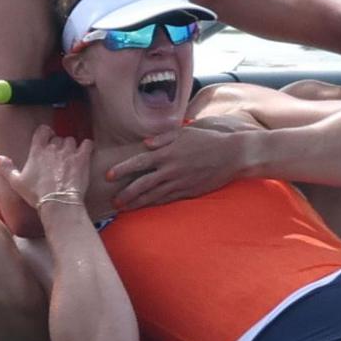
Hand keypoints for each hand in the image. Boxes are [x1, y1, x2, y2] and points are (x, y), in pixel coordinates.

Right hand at [0, 129, 97, 220]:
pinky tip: (84, 154)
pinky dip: (86, 147)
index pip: (42, 130)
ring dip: (71, 147)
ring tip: (70, 158)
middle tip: (57, 157)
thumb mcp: (16, 182)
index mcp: (37, 150)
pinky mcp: (82, 159)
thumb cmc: (36, 194)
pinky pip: (87, 144)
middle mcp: (53, 148)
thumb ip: (6, 168)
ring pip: (71, 140)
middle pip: (57, 137)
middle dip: (58, 145)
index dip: (45, 133)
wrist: (58, 203)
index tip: (47, 138)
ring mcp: (68, 152)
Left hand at [100, 119, 256, 210]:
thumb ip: (163, 138)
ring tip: (125, 208)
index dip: (122, 170)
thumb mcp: (184, 132)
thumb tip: (145, 143)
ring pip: (153, 196)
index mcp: (167, 153)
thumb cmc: (207, 140)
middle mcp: (170, 170)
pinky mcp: (188, 192)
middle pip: (142, 184)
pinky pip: (168, 200)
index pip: (138, 162)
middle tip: (114, 200)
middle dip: (126, 194)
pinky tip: (146, 207)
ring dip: (137, 203)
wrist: (232, 156)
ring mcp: (180, 183)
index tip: (109, 176)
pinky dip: (155, 204)